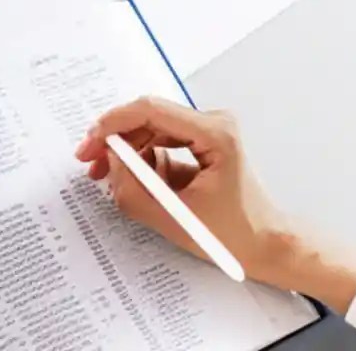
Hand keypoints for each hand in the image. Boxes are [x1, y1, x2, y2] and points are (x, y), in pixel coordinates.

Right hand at [75, 97, 355, 313]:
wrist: (266, 244)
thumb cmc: (234, 235)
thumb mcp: (174, 217)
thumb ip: (134, 190)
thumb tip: (110, 162)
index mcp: (216, 134)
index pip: (151, 110)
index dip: (114, 123)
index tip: (92, 142)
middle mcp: (214, 123)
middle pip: (148, 116)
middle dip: (114, 137)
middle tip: (89, 159)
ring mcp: (209, 131)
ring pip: (151, 128)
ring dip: (125, 149)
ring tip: (104, 173)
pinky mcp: (202, 143)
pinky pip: (161, 140)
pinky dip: (141, 156)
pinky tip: (128, 176)